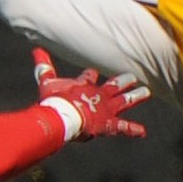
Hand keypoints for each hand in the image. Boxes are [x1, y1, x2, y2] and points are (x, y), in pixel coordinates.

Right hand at [33, 49, 148, 140]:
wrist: (63, 116)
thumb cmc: (54, 100)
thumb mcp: (47, 82)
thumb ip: (43, 66)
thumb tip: (35, 49)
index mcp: (84, 84)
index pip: (89, 77)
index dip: (91, 74)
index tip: (94, 71)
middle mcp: (98, 94)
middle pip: (114, 86)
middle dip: (123, 81)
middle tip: (133, 77)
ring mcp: (106, 108)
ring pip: (124, 101)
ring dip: (136, 96)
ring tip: (146, 92)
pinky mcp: (108, 122)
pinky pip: (123, 127)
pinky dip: (133, 130)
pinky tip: (143, 132)